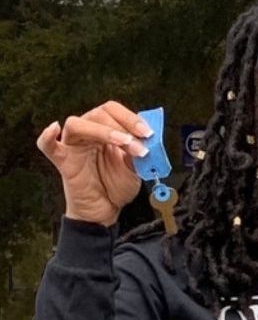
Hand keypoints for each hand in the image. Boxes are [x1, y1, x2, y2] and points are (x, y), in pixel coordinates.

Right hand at [36, 101, 151, 226]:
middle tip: (139, 145)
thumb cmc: (117, 185)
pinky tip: (54, 129)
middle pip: (98, 114)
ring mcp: (73, 145)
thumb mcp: (135, 168)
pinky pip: (47, 146)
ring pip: (77, 124)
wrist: (105, 209)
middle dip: (123, 126)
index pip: (113, 111)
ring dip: (103, 131)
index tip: (148, 133)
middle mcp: (88, 133)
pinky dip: (47, 137)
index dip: (131, 118)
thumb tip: (146, 140)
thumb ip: (138, 153)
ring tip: (124, 143)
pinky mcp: (63, 161)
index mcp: (106, 130)